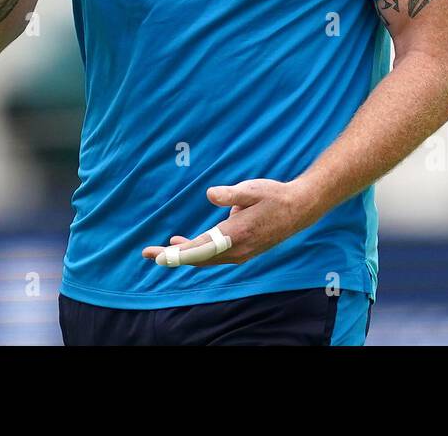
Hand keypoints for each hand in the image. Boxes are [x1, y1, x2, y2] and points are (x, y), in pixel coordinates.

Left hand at [141, 179, 318, 267]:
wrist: (299, 209)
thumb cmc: (274, 196)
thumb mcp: (252, 189)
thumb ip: (231, 193)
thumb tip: (210, 193)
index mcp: (235, 235)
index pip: (200, 249)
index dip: (177, 254)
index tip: (158, 256)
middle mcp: (236, 250)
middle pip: (198, 258)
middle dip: (172, 256)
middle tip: (147, 253)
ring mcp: (240, 253)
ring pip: (205, 259)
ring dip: (183, 255)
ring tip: (163, 248)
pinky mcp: (242, 251)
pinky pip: (214, 256)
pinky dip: (197, 252)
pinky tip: (185, 242)